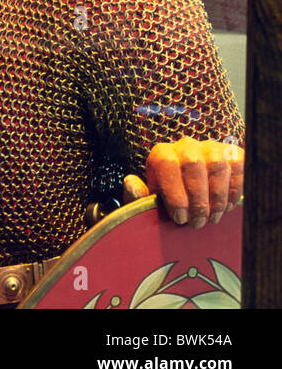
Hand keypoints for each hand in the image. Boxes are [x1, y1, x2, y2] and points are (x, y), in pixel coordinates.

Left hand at [122, 137, 243, 227]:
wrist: (191, 191)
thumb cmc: (169, 197)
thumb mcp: (149, 199)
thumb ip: (136, 194)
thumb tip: (131, 183)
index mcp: (162, 154)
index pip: (166, 164)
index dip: (175, 193)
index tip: (180, 218)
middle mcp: (186, 145)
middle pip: (193, 164)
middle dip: (197, 198)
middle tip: (197, 223)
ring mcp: (210, 147)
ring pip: (217, 166)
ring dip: (216, 197)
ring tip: (211, 218)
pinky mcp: (231, 154)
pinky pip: (237, 167)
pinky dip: (234, 189)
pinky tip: (226, 207)